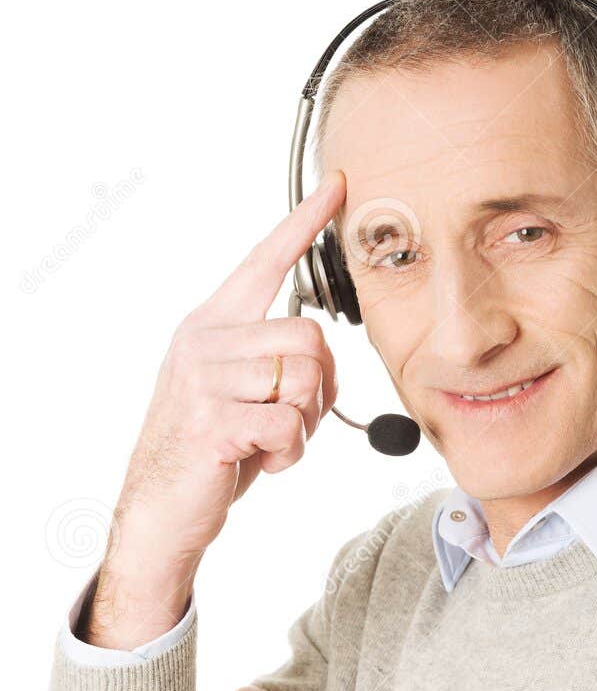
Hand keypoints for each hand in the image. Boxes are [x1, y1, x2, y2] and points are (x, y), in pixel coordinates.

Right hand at [85, 170, 347, 647]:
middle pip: (310, 337)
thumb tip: (323, 357)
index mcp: (213, 324)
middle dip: (319, 386)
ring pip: (304, 379)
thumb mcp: (241, 392)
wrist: (162, 506)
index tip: (339, 185)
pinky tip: (264, 462)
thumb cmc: (211, 448)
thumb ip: (275, 361)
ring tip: (271, 441)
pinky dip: (291, 453)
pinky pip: (289, 425)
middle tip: (292, 418)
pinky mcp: (212, 422)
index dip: (304, 224)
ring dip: (304, 423)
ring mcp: (204, 380)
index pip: (264, 261)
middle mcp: (205, 341)